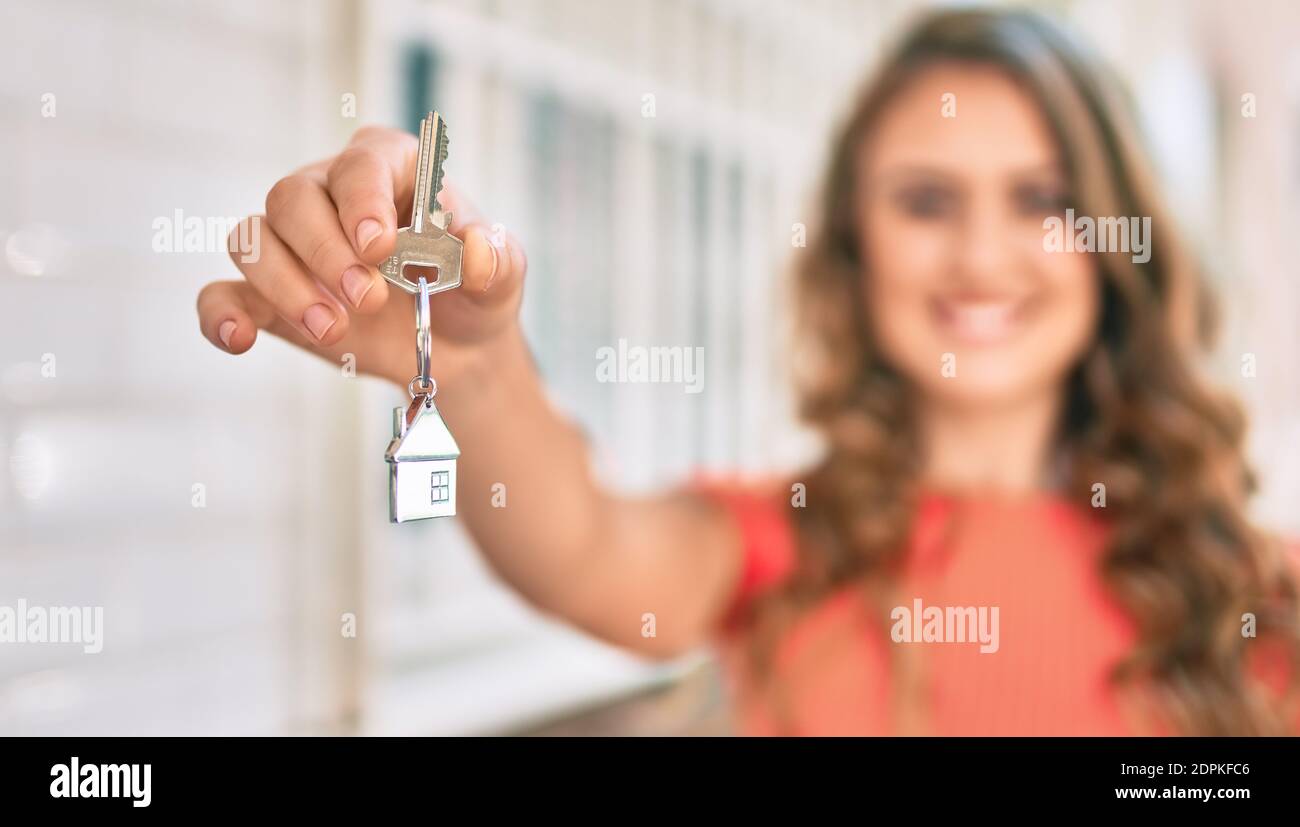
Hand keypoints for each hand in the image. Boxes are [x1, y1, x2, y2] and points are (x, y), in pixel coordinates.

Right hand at [196, 125, 525, 387]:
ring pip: (252, 239)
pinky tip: (238, 339)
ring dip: (286, 286)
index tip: (378, 245)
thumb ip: (497, 260)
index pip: (361, 164)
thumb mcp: (502, 277)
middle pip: (293, 197)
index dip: (362, 199)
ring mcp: (293, 244)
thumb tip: (475, 249)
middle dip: (325, 251)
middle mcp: (330, 194)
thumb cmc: (473, 293)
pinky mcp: (269, 296)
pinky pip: (223, 294)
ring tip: (335, 330)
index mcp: (390, 170)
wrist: (455, 349)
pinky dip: (220, 315)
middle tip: (368, 300)